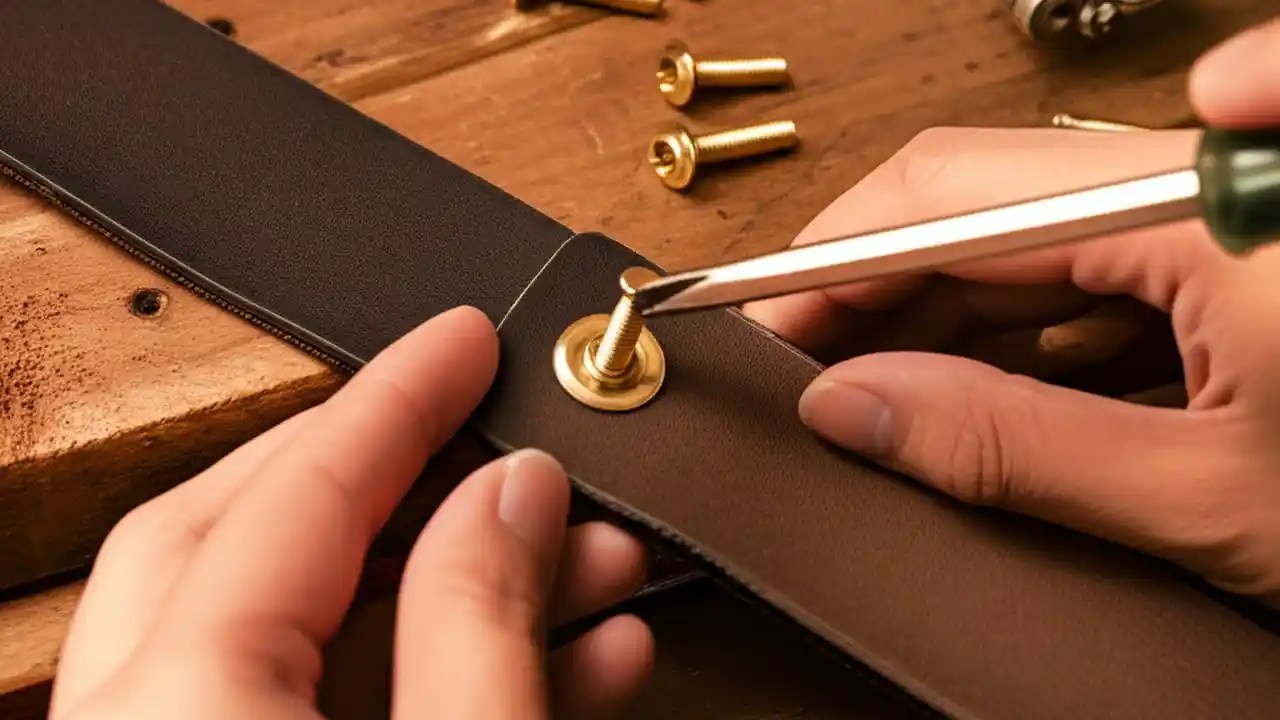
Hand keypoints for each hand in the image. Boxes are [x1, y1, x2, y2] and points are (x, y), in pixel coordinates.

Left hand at [50, 306, 653, 718]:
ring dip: (428, 576)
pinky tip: (556, 655)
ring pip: (270, 619)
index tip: (464, 340)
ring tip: (577, 561)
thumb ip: (480, 624)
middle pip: (233, 528)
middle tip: (467, 415)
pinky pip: (292, 698)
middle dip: (369, 458)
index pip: (299, 494)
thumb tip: (514, 496)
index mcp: (185, 710)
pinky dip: (416, 665)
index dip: (400, 400)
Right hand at [745, 18, 1279, 606]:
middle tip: (805, 380)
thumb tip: (856, 411)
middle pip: (971, 207)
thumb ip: (1007, 449)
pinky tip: (972, 396)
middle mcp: (1198, 181)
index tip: (751, 319)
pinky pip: (1081, 274)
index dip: (828, 261)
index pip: (946, 200)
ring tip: (876, 402)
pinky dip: (1011, 336)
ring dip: (935, 321)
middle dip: (871, 294)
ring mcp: (1212, 210)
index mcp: (1197, 211)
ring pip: (1020, 242)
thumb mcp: (1204, 498)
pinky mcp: (1224, 250)